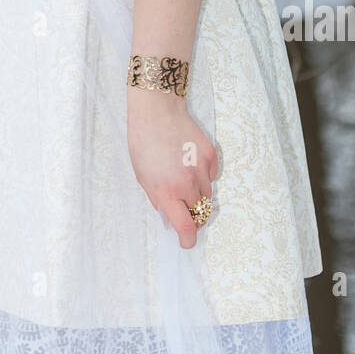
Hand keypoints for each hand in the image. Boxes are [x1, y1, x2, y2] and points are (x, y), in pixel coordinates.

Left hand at [127, 88, 217, 248]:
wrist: (157, 111)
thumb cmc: (143, 142)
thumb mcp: (142, 176)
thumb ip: (158, 199)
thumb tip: (170, 217)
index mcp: (167, 191)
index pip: (185, 226)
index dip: (188, 239)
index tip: (187, 242)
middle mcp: (187, 183)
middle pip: (200, 213)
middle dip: (193, 216)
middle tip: (184, 209)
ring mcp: (202, 169)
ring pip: (208, 195)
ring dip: (198, 196)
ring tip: (184, 180)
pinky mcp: (211, 155)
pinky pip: (212, 176)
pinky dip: (204, 176)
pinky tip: (190, 163)